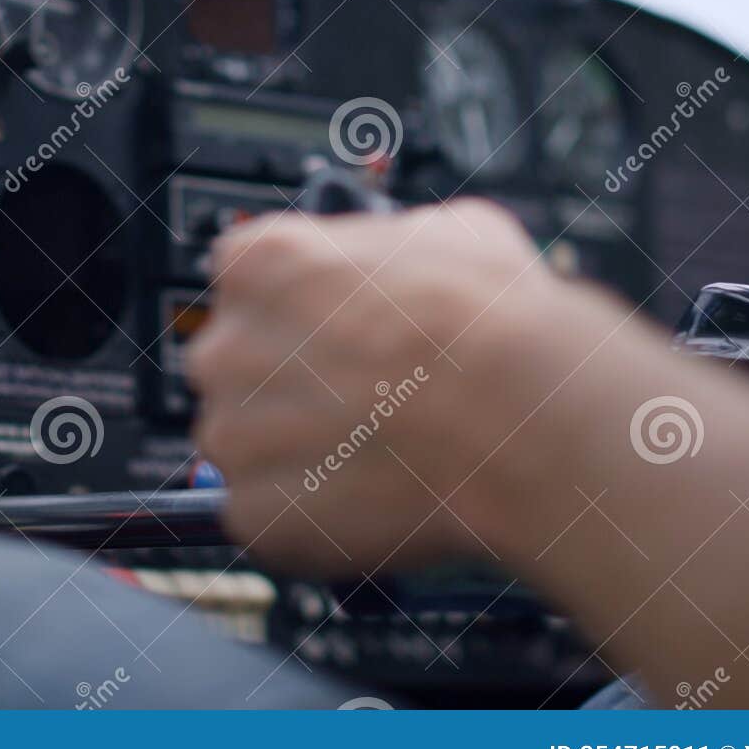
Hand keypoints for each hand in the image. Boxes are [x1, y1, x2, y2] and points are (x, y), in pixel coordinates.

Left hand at [187, 199, 614, 575]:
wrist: (523, 418)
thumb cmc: (493, 324)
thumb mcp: (452, 232)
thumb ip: (393, 245)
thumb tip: (407, 255)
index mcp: (261, 263)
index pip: (245, 282)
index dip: (296, 310)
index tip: (330, 332)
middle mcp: (226, 346)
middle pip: (235, 365)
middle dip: (287, 383)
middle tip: (358, 398)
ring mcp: (233, 435)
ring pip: (247, 444)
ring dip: (294, 452)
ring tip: (374, 454)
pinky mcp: (254, 512)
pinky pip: (266, 513)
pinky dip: (306, 515)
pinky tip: (367, 498)